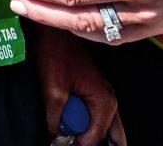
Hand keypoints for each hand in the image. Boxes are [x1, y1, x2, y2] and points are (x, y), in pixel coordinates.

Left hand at [34, 28, 125, 145]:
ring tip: (69, 132)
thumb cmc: (55, 51)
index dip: (78, 145)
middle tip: (72, 141)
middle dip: (90, 141)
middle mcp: (109, 99)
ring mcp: (103, 94)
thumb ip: (56, 119)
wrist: (52, 29)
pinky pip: (94, 115)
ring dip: (86, 132)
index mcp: (104, 101)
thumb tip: (55, 138)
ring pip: (101, 126)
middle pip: (108, 136)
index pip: (96, 139)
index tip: (63, 143)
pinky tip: (71, 121)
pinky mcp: (93, 89)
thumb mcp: (53, 89)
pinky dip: (84, 121)